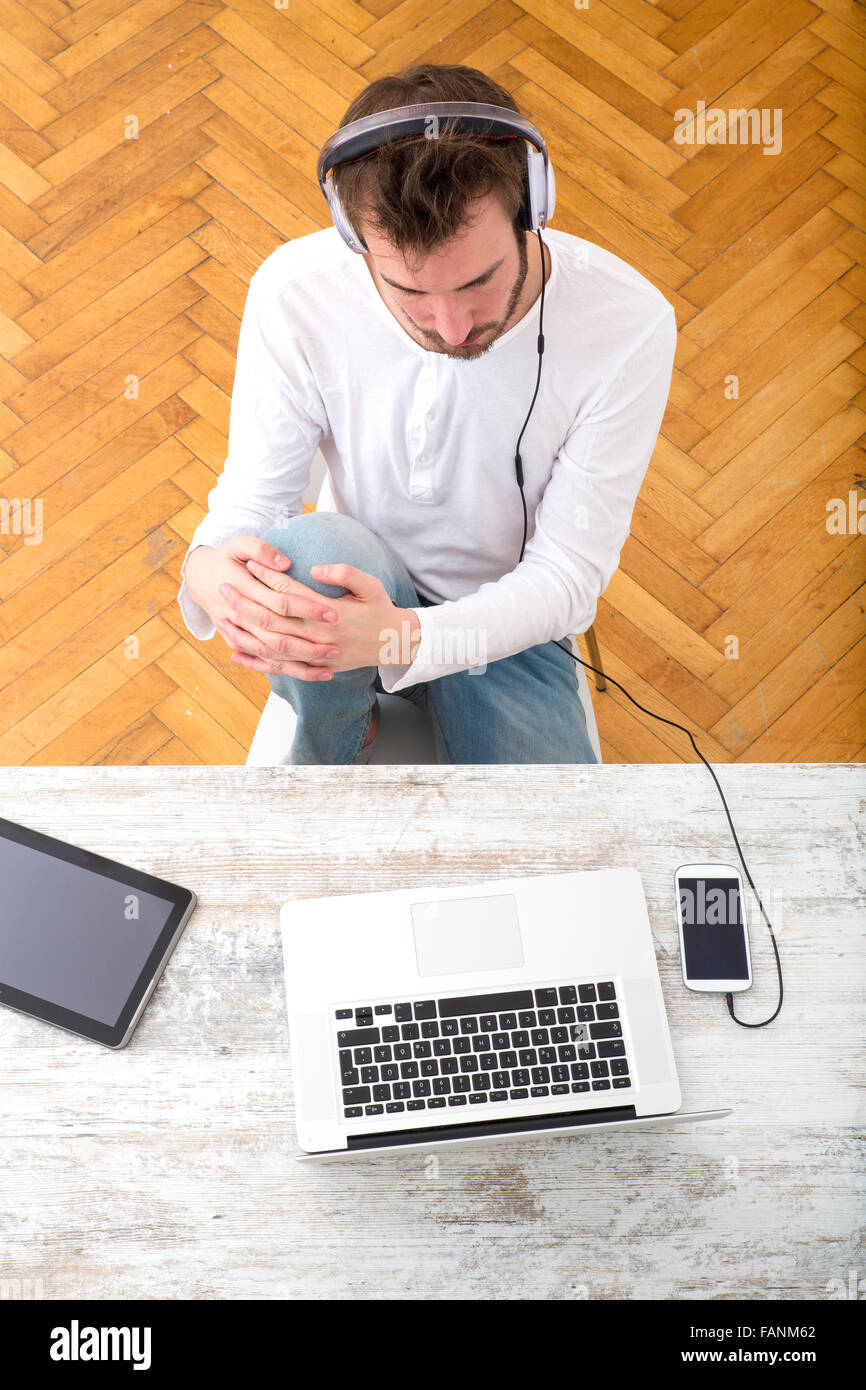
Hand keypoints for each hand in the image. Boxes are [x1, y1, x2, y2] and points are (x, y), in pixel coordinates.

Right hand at [183, 535, 344, 681]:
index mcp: (243, 589)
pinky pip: (265, 663)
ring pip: (272, 655)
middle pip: (278, 636)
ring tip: (331, 667)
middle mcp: (240, 616)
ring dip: (301, 663)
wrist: (202, 578)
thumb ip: (260, 549)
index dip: (308, 608)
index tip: (334, 612)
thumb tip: (284, 563)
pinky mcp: (241, 644)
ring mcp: (239, 633)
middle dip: (309, 644)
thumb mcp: (239, 545)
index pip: (281, 602)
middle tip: (337, 647)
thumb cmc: (227, 558)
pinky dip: (287, 671)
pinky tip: (313, 674)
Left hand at [230, 559, 421, 675]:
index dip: (267, 577)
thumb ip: (345, 573)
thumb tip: (315, 569)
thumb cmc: (381, 610)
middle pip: (273, 620)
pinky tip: (236, 652)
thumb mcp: (371, 584)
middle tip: (223, 587)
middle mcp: (319, 637)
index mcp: (331, 613)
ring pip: (270, 646)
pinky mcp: (314, 667)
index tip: (249, 563)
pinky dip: (256, 662)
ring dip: (244, 632)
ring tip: (222, 617)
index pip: (290, 594)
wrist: (395, 644)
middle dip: (245, 603)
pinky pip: (279, 668)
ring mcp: (315, 655)